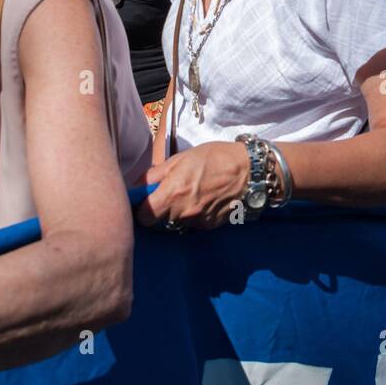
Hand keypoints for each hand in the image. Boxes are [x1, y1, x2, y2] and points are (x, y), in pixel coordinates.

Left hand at [135, 141, 249, 229]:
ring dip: (176, 212)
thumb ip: (154, 175)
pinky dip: (192, 214)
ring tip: (190, 193)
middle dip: (160, 209)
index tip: (145, 202)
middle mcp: (184, 212)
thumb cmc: (214, 158)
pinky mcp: (209, 226)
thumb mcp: (180, 159)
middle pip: (158, 221)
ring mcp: (197, 221)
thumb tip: (137, 187)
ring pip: (175, 223)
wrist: (248, 171)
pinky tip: (203, 199)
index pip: (143, 217)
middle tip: (169, 193)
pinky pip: (191, 224)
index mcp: (173, 193)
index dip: (141, 210)